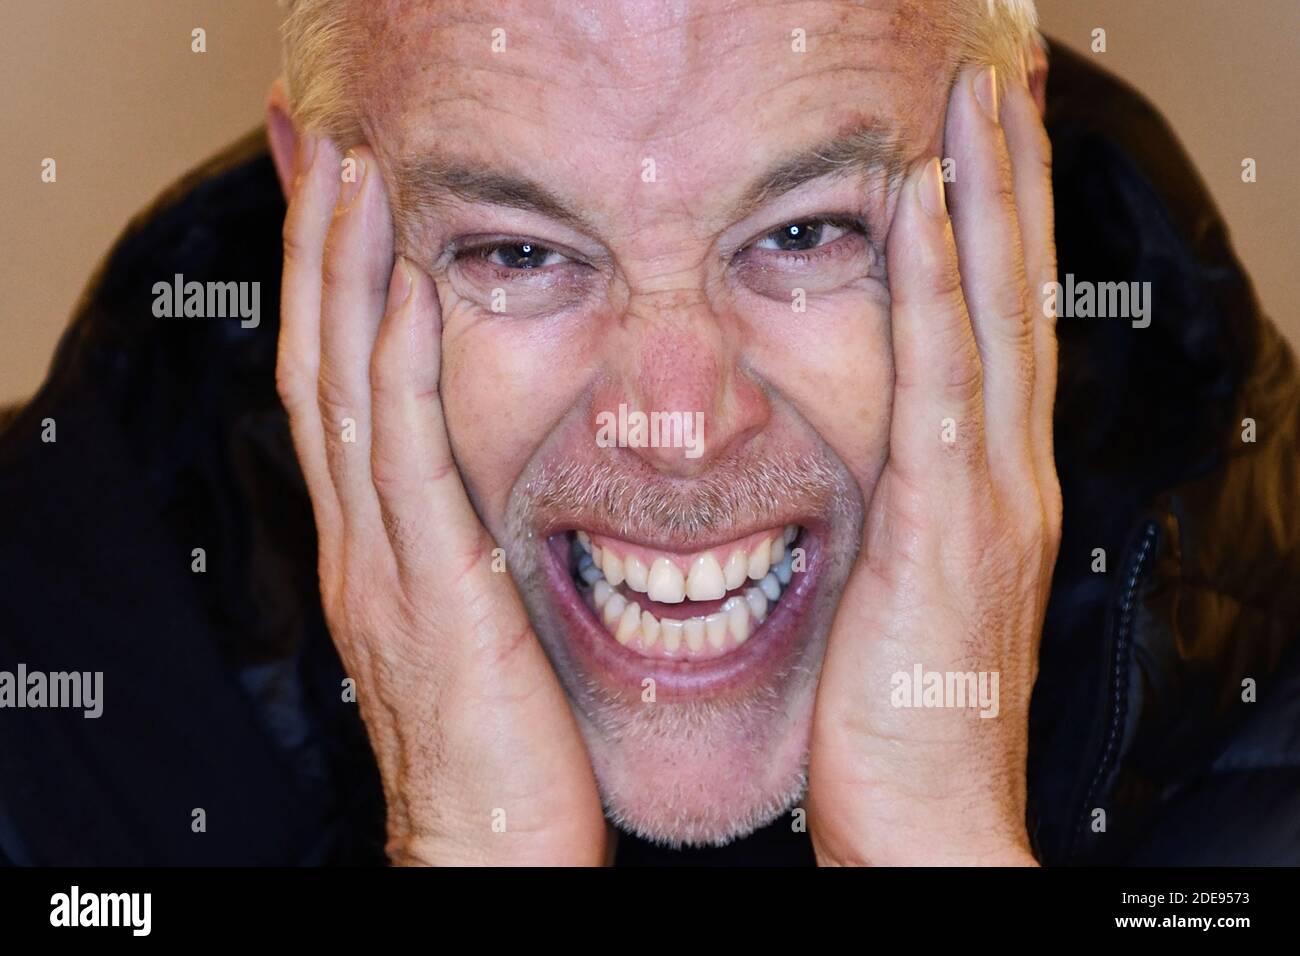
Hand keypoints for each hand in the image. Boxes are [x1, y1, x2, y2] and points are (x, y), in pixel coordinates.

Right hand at [276, 138, 605, 864]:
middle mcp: (359, 542)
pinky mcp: (431, 590)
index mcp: (372, 549)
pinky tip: (407, 295)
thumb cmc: (498, 744)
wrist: (489, 848)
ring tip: (353, 178)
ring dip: (347, 279)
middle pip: (319, 369)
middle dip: (320, 256)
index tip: (340, 210)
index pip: (335, 394)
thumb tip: (489, 490)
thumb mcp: (471, 623)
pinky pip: (406, 461)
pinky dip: (397, 370)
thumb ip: (464, 546)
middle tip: (327, 154)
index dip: (329, 296)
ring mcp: (382, 564)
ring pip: (343, 394)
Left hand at [807, 63, 1060, 865]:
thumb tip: (870, 462)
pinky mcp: (946, 524)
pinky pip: (937, 380)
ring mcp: (988, 493)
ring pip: (990, 315)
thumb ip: (901, 511)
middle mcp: (1007, 474)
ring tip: (976, 97)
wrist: (928, 818)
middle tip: (1002, 78)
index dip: (1001, 232)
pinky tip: (921, 208)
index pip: (999, 330)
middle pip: (1013, 297)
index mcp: (992, 488)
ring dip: (985, 198)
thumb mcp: (906, 590)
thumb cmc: (904, 717)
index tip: (986, 149)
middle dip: (1010, 181)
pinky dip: (932, 287)